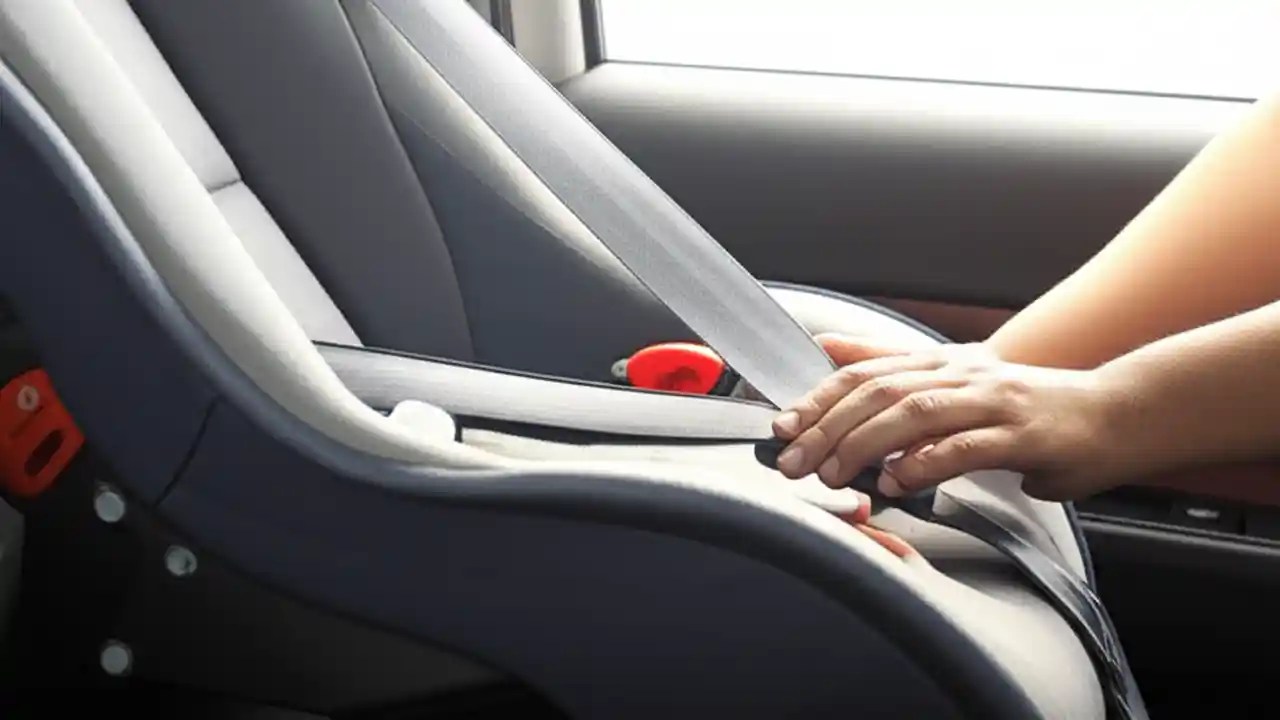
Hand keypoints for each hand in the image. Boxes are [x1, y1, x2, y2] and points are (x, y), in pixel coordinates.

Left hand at [773, 335, 1137, 500]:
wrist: (1116, 413)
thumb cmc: (1030, 406)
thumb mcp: (957, 378)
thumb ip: (895, 367)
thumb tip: (830, 349)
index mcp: (941, 363)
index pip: (865, 374)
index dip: (819, 398)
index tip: (782, 426)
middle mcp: (962, 375)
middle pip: (880, 393)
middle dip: (828, 426)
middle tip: (793, 460)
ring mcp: (993, 403)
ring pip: (915, 413)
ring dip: (865, 444)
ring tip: (832, 473)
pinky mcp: (1022, 436)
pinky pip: (965, 447)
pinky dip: (926, 463)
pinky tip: (897, 480)